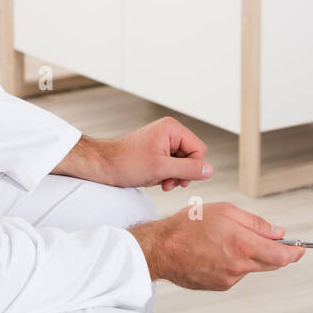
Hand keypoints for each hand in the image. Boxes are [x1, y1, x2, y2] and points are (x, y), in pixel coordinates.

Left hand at [97, 116, 211, 189]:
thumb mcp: (161, 169)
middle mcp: (169, 131)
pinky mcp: (157, 149)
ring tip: (160, 183)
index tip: (178, 180)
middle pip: (191, 156)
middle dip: (181, 173)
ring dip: (173, 176)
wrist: (102, 166)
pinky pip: (172, 163)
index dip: (191, 168)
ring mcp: (163, 140)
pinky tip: (155, 179)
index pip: (198, 150)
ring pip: (182, 162)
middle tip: (167, 183)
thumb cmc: (126, 164)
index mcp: (172, 129)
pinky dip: (166, 174)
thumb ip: (188, 169)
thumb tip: (209, 170)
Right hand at [128, 202, 304, 289]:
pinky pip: (237, 273)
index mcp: (242, 243)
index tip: (301, 248)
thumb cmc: (188, 226)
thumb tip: (277, 232)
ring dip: (250, 255)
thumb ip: (255, 222)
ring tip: (227, 240)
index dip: (295, 252)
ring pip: (252, 267)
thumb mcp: (224, 211)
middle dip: (277, 253)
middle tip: (276, 242)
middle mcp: (238, 265)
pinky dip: (235, 263)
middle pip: (271, 264)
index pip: (281, 255)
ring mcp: (229, 278)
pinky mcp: (220, 286)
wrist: (162, 249)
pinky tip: (217, 252)